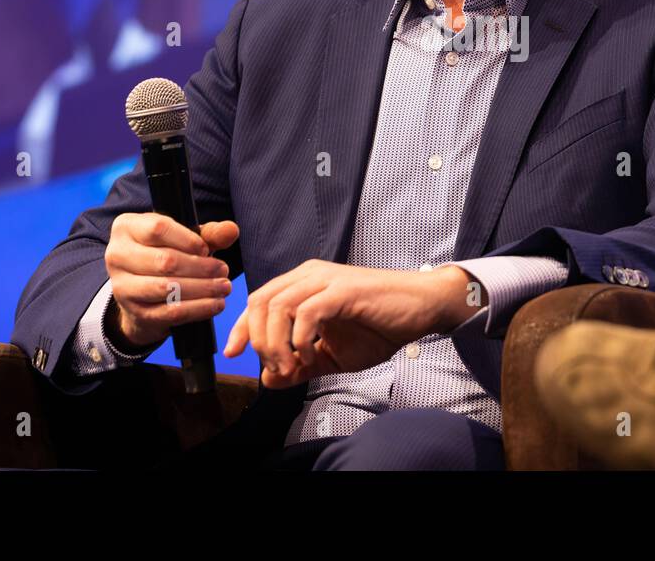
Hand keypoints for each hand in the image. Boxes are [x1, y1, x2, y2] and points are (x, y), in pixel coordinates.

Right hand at [105, 213, 237, 349]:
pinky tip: (216, 304)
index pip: (158, 228)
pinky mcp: (135, 312)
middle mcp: (117, 255)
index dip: (188, 240)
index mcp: (126, 227)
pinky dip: (198, 309)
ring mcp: (122, 286)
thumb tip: (231, 230)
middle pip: (164, 260)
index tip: (206, 249)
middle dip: (201, 267)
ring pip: (166, 288)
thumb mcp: (186, 238)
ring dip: (202, 288)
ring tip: (224, 286)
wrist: (144, 292)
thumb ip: (210, 233)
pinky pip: (170, 312)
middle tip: (223, 270)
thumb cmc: (167, 254)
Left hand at [222, 260, 478, 388]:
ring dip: (276, 342)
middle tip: (272, 368)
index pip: (258, 300)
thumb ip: (301, 365)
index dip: (240, 328)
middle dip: (256, 339)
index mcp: (303, 284)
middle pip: (260, 301)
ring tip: (289, 367)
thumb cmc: (380, 327)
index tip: (232, 355)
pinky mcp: (343, 291)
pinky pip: (307, 312)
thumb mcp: (334, 355)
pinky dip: (300, 339)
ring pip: (278, 305)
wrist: (422, 309)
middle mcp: (310, 275)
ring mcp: (326, 280)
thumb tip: (268, 379)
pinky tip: (308, 356)